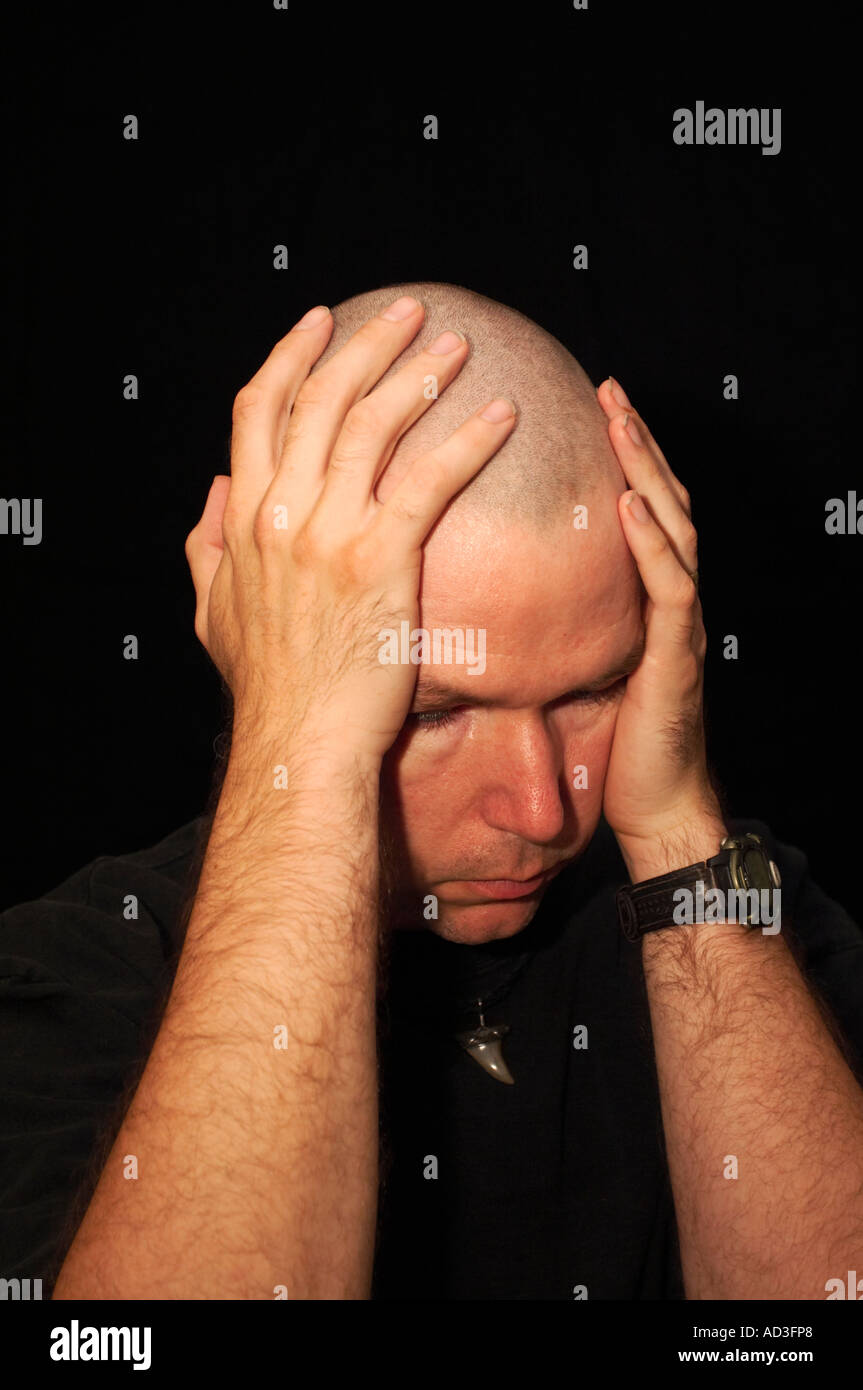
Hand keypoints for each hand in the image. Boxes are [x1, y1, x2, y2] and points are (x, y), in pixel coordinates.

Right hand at [184, 299, 517, 764]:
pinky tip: (501, 415)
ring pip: (375, 426)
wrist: (299, 742)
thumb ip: (206, 547)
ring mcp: (331, 533)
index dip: (290, 356)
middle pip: (324, 399)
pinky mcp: (383, 561)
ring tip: (459, 347)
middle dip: (368, 343)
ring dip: (421, 375)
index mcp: (245, 518)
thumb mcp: (210, 614)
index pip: (260, 411)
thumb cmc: (267, 687)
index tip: (320, 321)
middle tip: (411, 311)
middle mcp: (282, 511)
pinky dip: (467, 440)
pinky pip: (430, 482)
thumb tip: (216, 493)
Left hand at [596, 377, 725, 879]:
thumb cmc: (615, 743)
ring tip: (620, 421)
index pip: (639, 510)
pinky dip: (653, 542)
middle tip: (608, 388)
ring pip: (675, 527)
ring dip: (647, 470)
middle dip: (637, 441)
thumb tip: (503, 598)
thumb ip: (560, 622)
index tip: (589, 406)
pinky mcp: (678, 655)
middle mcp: (671, 599)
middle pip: (662, 500)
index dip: (621, 457)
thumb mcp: (578, 668)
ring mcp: (680, 624)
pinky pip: (670, 587)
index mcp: (647, 598)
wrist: (655, 805)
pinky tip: (629, 503)